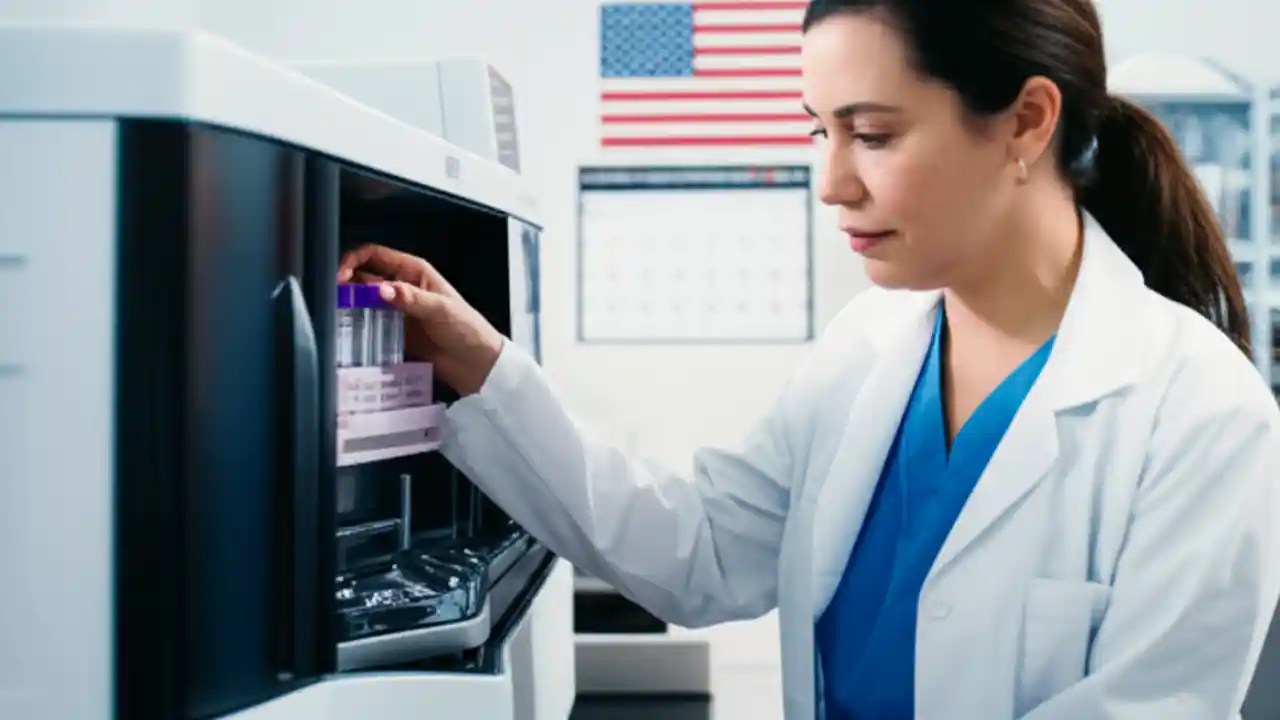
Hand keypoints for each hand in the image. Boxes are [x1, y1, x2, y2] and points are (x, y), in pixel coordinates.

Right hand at [338, 244, 505, 395]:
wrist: (476, 364)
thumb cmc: (467, 329)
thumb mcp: (441, 309)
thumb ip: (411, 298)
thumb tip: (382, 289)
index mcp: (413, 272)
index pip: (375, 255)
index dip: (354, 261)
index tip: (340, 277)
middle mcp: (402, 287)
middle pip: (363, 277)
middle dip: (346, 284)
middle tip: (334, 300)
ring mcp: (396, 310)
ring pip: (363, 301)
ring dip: (349, 305)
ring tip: (337, 315)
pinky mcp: (393, 332)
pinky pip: (369, 324)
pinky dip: (357, 325)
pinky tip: (350, 332)